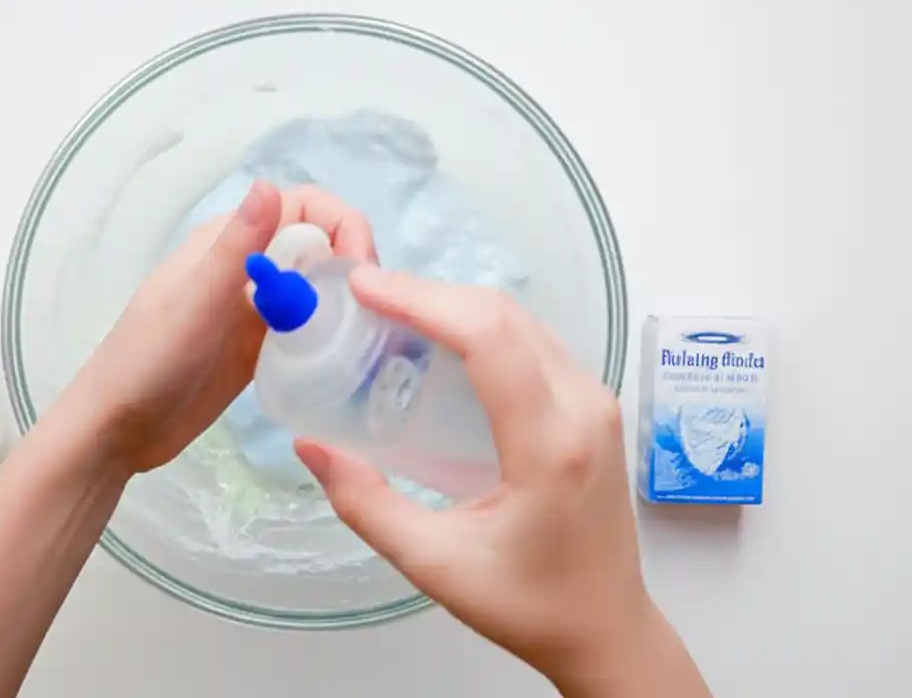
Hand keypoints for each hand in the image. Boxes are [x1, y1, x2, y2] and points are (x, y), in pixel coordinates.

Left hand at [61, 182, 376, 473]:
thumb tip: (269, 184)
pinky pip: (305, 331)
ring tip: (367, 341)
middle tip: (371, 315)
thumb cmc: (147, 361)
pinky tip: (344, 362)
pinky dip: (328, 337)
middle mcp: (245, 270)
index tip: (361, 272)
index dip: (342, 227)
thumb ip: (235, 248)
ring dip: (345, 304)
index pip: (304, 208)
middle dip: (352, 267)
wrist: (116, 432)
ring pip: (315, 290)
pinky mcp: (257, 351)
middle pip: (318, 247)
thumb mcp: (197, 302)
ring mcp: (252, 312)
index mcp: (227, 243)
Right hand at [296, 267, 708, 696]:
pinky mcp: (593, 408)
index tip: (363, 287)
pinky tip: (440, 342)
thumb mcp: (434, 564)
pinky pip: (535, 342)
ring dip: (456, 306)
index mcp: (551, 445)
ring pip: (522, 320)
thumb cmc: (528, 604)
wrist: (605, 629)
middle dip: (430, 294)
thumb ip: (366, 504)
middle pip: (504, 315)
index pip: (489, 338)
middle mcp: (584, 409)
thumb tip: (311, 446)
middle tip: (363, 297)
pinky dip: (482, 328)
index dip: (422, 300)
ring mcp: (596, 404)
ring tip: (392, 313)